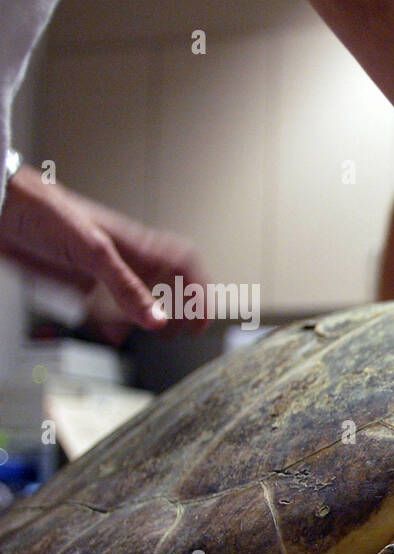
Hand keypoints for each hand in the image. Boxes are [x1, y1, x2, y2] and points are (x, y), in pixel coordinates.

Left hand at [0, 165, 207, 333]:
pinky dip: (114, 323)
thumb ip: (126, 288)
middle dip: (181, 308)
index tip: (202, 316)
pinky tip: (114, 335)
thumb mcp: (94, 252)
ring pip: (138, 297)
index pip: (184, 265)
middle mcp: (124, 258)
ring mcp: (102, 271)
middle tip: (186, 331)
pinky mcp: (78, 282)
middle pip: (168, 284)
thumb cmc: (46, 212)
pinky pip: (105, 307)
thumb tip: (158, 320)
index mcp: (136, 245)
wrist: (0, 208)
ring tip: (159, 335)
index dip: (199, 289)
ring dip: (151, 317)